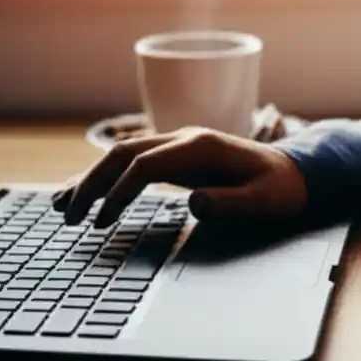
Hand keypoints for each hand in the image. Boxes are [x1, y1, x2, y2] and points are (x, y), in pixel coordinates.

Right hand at [52, 127, 307, 227]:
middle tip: (68, 217)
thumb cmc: (283, 189)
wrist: (300, 171)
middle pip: (123, 154)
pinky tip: (86, 196)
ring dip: (91, 179)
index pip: (145, 165)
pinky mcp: (176, 157)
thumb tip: (193, 203)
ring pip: (122, 155)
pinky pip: (132, 164)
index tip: (101, 221)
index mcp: (202, 146)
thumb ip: (230, 203)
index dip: (120, 192)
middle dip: (91, 184)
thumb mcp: (264, 201)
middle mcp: (184, 139)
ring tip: (61, 205)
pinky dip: (106, 179)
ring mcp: (178, 146)